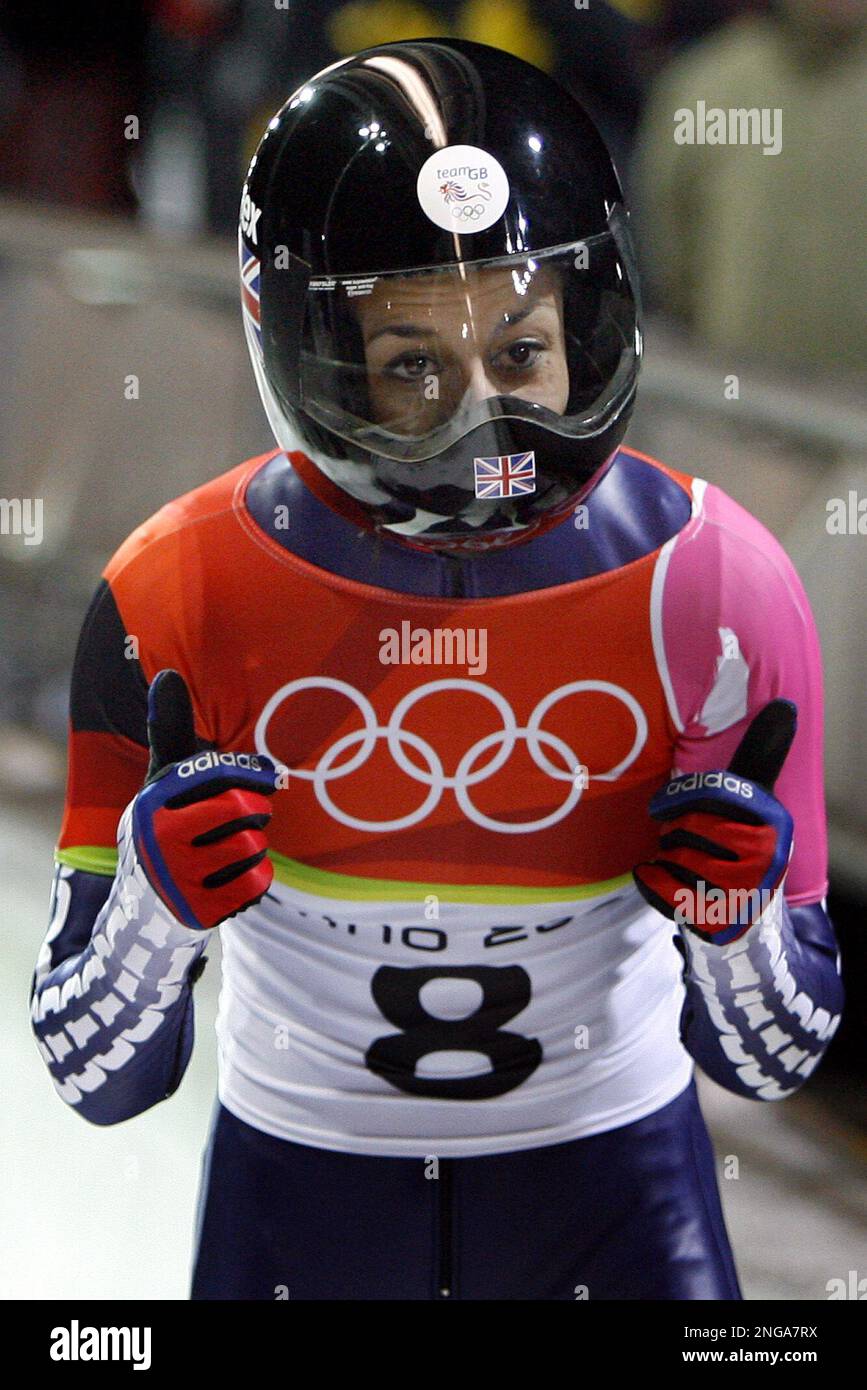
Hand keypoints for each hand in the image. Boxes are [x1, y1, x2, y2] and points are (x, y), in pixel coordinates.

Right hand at [131, 669, 279, 929]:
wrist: (145, 904)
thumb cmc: (168, 825)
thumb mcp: (163, 781)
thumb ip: (171, 731)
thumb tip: (167, 676)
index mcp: (155, 799)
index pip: (217, 774)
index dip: (253, 773)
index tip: (274, 778)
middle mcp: (160, 838)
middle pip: (242, 810)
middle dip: (255, 812)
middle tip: (249, 818)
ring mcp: (178, 878)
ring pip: (251, 847)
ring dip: (255, 846)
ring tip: (235, 848)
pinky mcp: (199, 911)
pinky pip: (256, 884)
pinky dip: (257, 879)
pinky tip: (237, 878)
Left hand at [632, 700, 796, 944]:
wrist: (746, 912)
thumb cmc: (741, 843)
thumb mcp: (753, 800)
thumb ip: (761, 754)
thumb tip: (786, 705)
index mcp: (773, 820)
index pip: (713, 792)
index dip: (679, 796)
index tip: (660, 807)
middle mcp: (765, 856)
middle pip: (688, 827)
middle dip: (675, 833)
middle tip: (687, 843)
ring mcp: (743, 892)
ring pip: (675, 858)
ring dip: (667, 859)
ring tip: (686, 865)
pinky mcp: (718, 920)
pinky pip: (663, 889)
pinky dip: (652, 882)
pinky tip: (664, 881)